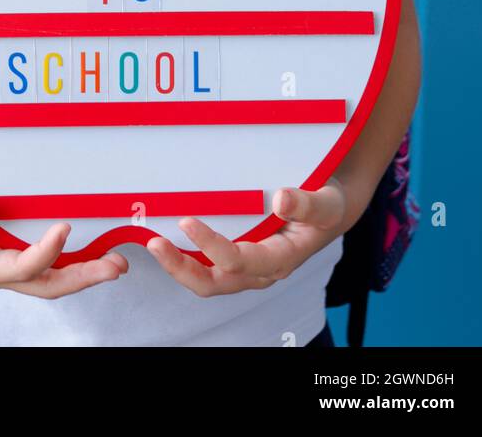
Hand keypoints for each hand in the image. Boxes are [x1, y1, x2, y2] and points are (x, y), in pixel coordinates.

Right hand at [0, 182, 128, 296]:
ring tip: (117, 262)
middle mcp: (0, 268)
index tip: (65, 227)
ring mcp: (13, 258)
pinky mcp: (22, 244)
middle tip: (115, 266)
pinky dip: (79, 256)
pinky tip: (100, 246)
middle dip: (83, 277)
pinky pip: (54, 258)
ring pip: (54, 276)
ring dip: (87, 271)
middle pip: (47, 283)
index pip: (20, 268)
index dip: (45, 253)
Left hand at [145, 177, 345, 295]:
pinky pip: (208, 265)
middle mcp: (260, 270)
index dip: (210, 245)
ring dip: (178, 266)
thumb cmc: (326, 204)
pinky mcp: (238, 256)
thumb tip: (281, 199)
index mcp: (280, 260)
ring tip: (153, 244)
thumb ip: (307, 204)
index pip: (239, 261)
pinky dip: (185, 256)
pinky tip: (167, 238)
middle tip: (154, 244)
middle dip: (181, 268)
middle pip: (214, 283)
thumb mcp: (326, 203)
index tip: (187, 221)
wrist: (328, 208)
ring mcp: (247, 267)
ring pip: (207, 280)